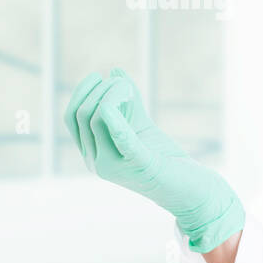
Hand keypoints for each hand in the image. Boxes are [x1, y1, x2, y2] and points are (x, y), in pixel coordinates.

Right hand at [63, 67, 244, 251]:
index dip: (81, 92)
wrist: (190, 191)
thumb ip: (128, 102)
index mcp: (93, 153)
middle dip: (98, 90)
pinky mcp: (139, 164)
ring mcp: (114, 166)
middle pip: (81, 116)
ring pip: (96, 119)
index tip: (99, 76)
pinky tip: (126, 94)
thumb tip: (115, 71)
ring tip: (129, 89)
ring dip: (112, 94)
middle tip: (121, 83)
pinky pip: (121, 136)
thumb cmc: (164, 159)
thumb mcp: (140, 126)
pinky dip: (118, 113)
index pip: (71, 118)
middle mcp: (96, 162)